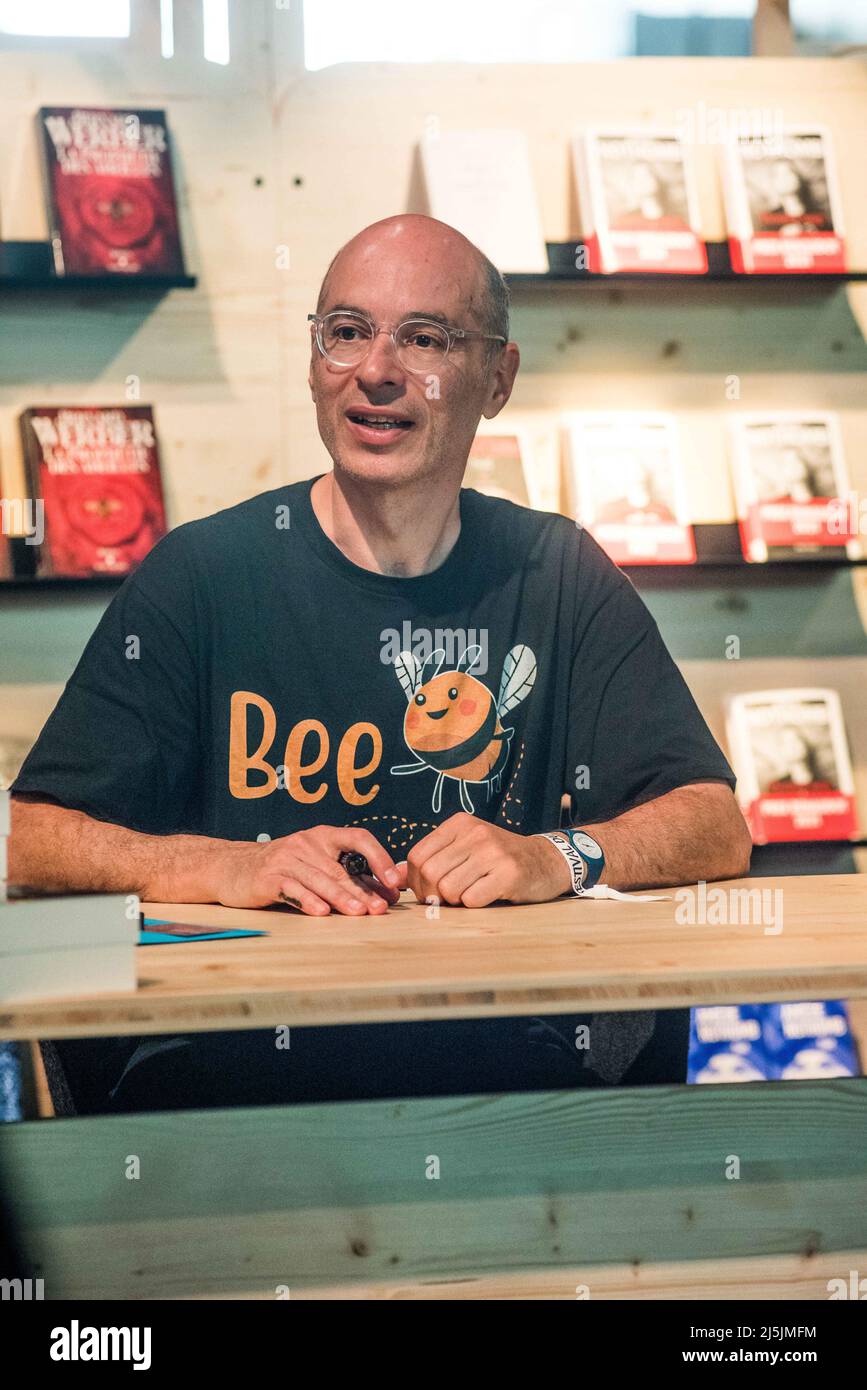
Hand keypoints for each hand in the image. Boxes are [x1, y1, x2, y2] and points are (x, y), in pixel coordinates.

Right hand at [213, 826, 401, 914]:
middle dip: (363, 890)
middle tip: (380, 908)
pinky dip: (307, 901)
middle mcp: (306, 843)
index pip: (358, 838)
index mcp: (323, 836)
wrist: (233, 868)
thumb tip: (388, 894)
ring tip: (358, 912)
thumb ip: (349, 876)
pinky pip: (292, 889)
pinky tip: (321, 912)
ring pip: (319, 879)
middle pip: (340, 868)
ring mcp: (286, 859)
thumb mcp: (316, 865)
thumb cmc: (284, 869)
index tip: (392, 881)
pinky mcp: (268, 877)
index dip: (379, 857)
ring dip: (340, 897)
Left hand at [406, 813, 571, 907]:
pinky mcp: (509, 873)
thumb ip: (431, 860)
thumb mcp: (464, 850)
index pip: (417, 856)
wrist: (546, 860)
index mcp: (459, 824)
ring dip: (454, 902)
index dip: (415, 882)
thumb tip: (391, 876)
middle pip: (430, 874)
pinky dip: (474, 904)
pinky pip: (472, 899)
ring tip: (469, 896)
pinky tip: (487, 896)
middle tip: (446, 900)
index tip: (427, 892)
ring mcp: (493, 852)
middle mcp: (475, 833)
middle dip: (432, 895)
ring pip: (448, 889)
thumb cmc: (498, 859)